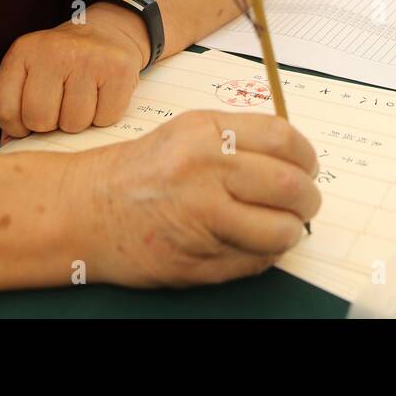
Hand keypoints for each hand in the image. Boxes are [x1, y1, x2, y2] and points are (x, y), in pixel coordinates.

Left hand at [0, 3, 148, 138]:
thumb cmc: (63, 65)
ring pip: (74, 123)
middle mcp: (54, 50)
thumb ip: (14, 107)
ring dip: (78, 122)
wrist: (107, 34)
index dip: (15, 127)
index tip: (28, 122)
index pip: (4, 108)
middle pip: (40, 119)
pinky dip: (104, 117)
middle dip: (50, 125)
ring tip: (82, 101)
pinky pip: (105, 119)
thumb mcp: (30, 73)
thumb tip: (11, 147)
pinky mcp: (118, 69)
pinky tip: (102, 98)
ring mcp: (88, 58)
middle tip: (60, 109)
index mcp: (23, 51)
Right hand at [79, 110, 319, 286]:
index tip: (308, 168)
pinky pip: (256, 261)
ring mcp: (203, 219)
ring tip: (282, 227)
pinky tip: (250, 243)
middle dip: (308, 200)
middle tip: (304, 203)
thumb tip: (295, 159)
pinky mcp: (199, 260)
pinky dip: (264, 255)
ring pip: (280, 231)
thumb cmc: (141, 171)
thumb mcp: (187, 133)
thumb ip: (239, 140)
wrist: (87, 210)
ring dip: (290, 232)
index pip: (284, 139)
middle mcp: (206, 172)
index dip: (307, 157)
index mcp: (206, 133)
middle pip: (290, 187)